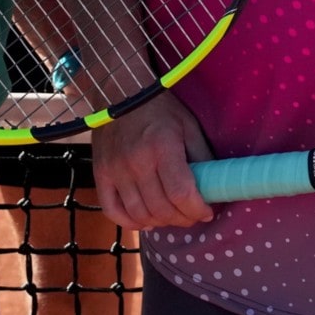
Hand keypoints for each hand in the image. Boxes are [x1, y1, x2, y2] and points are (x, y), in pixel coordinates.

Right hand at [91, 92, 211, 230]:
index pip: (181, 193)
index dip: (197, 210)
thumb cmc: (160, 109)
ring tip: (172, 215)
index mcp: (162, 146)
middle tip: (192, 214)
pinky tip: (145, 219)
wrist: (120, 92)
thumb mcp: (188, 126)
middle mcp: (136, 161)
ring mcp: (115, 170)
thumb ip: (202, 157)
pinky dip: (130, 222)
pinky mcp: (100, 174)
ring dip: (160, 222)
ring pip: (139, 214)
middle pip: (162, 209)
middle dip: (183, 218)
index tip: (207, 211)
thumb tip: (214, 188)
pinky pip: (112, 211)